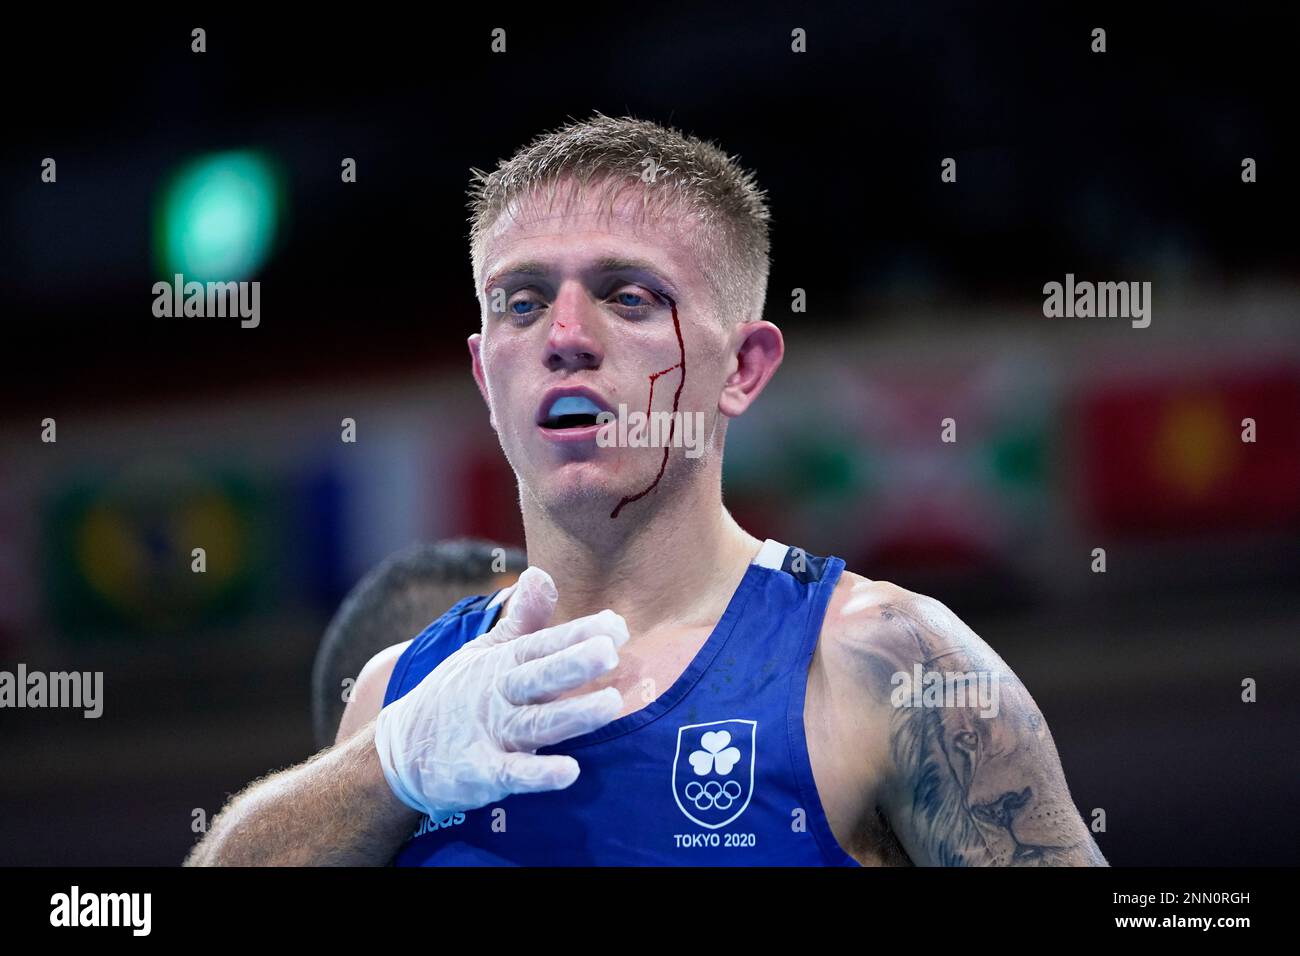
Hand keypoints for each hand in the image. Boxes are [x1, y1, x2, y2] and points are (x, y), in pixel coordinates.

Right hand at [374, 566, 627, 818]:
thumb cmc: (457, 695)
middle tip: (610, 651)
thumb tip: (542, 573)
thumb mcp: (485, 653)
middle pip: (540, 676)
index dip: (579, 633)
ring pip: (536, 723)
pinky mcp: (481, 773)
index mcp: (503, 663)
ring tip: (610, 704)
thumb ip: (522, 620)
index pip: (543, 644)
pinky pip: (512, 773)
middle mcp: (498, 694)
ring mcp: (490, 733)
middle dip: (573, 663)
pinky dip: (538, 773)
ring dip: (573, 715)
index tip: (617, 625)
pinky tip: (569, 772)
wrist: (402, 750)